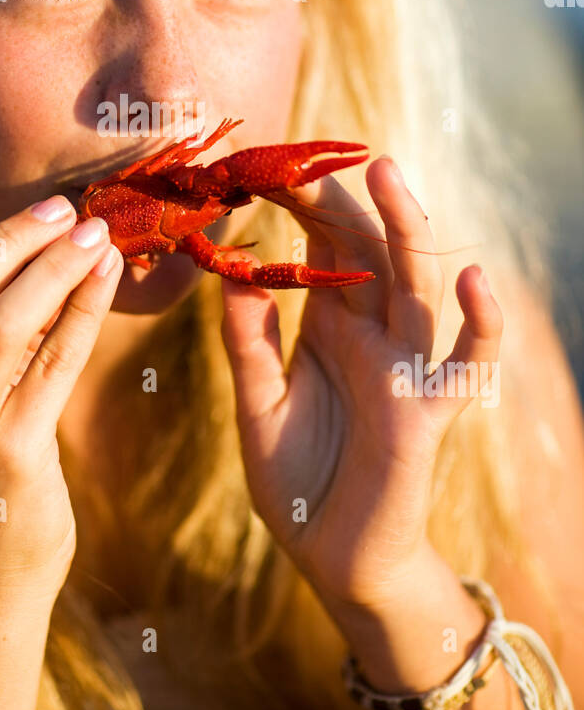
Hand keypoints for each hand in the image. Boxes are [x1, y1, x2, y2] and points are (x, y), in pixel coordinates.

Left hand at [219, 156, 502, 609]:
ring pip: (413, 285)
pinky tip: (473, 280)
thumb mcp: (258, 403)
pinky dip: (479, 323)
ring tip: (387, 173)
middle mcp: (370, 334)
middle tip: (307, 152)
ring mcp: (404, 366)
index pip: (318, 248)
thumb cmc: (295, 480)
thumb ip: (249, 342)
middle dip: (340, 201)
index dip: (297, 208)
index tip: (263, 164)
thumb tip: (231, 272)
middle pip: (364, 250)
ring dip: (405, 229)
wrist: (329, 557)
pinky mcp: (429, 410)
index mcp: (327, 325)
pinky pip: (466, 362)